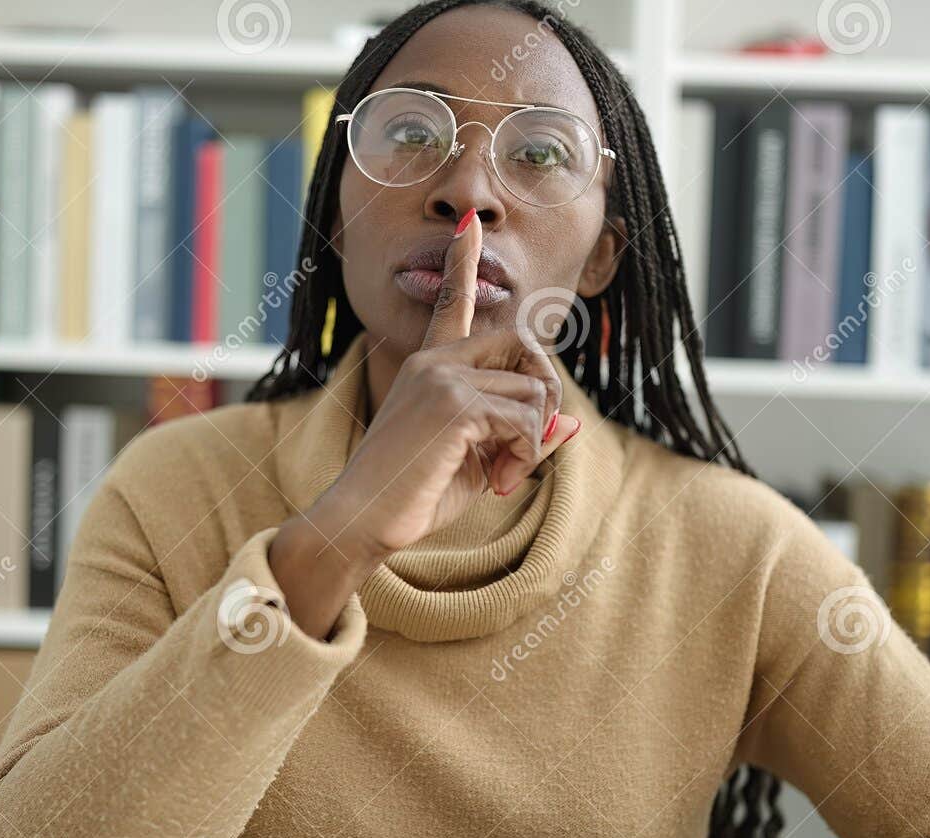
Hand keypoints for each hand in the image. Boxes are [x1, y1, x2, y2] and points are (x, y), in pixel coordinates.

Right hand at [322, 211, 578, 558]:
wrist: (358, 522)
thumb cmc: (412, 496)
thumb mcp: (478, 463)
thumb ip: (519, 436)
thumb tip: (571, 424)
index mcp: (429, 367)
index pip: (452, 305)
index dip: (463, 263)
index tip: (468, 224)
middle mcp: (434, 361)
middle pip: (522, 347)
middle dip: (544, 395)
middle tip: (529, 443)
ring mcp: (442, 378)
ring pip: (531, 391)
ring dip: (530, 442)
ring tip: (499, 476)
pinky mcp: (453, 404)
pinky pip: (525, 419)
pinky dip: (524, 456)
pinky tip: (497, 482)